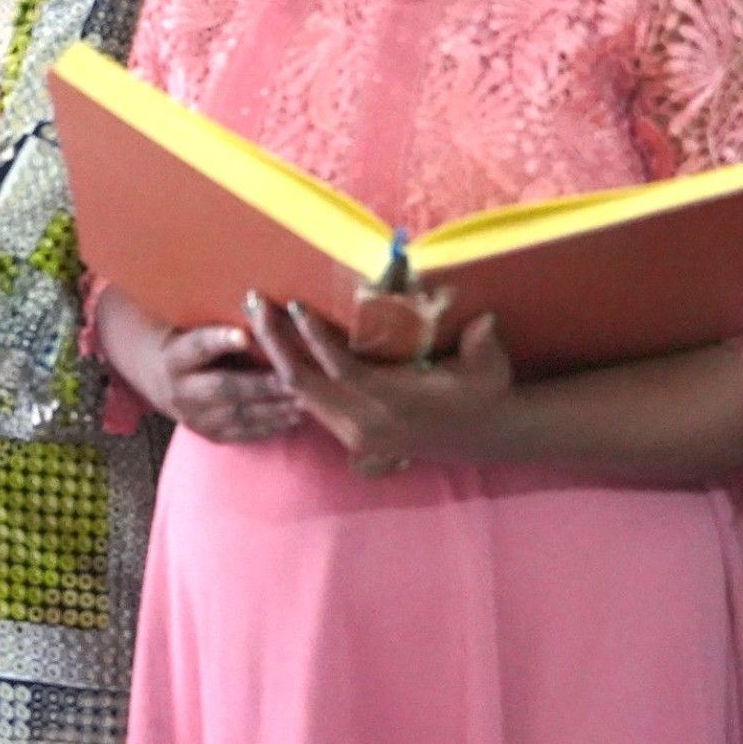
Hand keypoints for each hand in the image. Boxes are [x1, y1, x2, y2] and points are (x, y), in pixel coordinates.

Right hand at [157, 325, 302, 444]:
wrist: (159, 381)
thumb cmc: (189, 346)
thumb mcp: (193, 332)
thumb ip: (221, 329)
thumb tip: (260, 306)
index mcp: (175, 358)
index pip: (198, 347)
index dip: (220, 340)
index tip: (245, 334)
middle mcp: (180, 391)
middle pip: (222, 387)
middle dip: (260, 384)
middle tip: (292, 378)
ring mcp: (194, 418)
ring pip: (237, 415)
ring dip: (273, 408)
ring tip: (303, 400)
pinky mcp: (209, 435)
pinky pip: (242, 434)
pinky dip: (270, 426)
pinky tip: (294, 417)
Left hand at [247, 297, 513, 474]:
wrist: (488, 434)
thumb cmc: (486, 389)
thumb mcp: (488, 364)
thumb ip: (481, 342)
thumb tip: (482, 318)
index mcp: (395, 400)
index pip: (340, 367)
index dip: (314, 337)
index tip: (293, 305)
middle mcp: (367, 422)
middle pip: (303, 382)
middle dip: (274, 341)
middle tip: (254, 302)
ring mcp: (357, 436)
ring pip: (300, 396)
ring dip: (277, 357)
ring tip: (258, 318)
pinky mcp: (353, 441)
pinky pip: (311, 407)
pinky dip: (292, 380)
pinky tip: (277, 351)